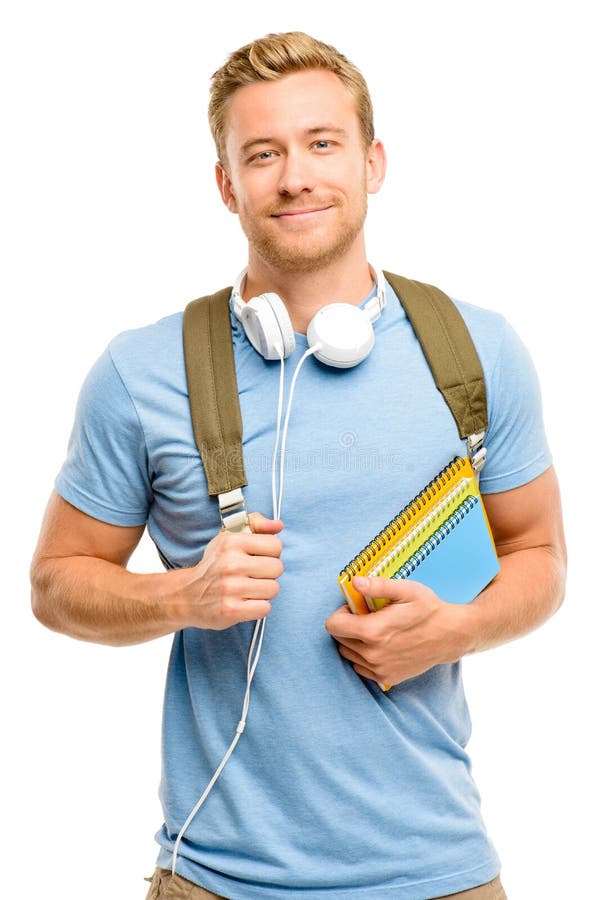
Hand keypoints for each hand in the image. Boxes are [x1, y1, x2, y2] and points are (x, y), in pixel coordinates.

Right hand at [173, 512, 283, 630]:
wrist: (187, 596)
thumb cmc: (214, 566)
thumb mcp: (229, 537)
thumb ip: (256, 525)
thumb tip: (278, 525)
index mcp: (231, 542)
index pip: (276, 545)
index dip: (271, 553)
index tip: (258, 558)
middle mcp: (231, 563)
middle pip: (277, 568)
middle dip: (268, 573)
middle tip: (252, 576)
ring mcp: (231, 588)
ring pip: (273, 589)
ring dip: (264, 592)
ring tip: (248, 590)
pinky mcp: (231, 610)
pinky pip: (265, 608)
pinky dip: (258, 607)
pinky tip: (245, 602)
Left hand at [325, 575, 471, 686]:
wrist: (451, 635)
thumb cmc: (428, 609)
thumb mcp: (405, 590)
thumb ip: (378, 586)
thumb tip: (355, 582)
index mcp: (373, 631)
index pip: (333, 625)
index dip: (341, 613)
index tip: (356, 608)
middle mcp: (373, 655)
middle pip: (339, 639)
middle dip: (348, 626)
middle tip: (369, 617)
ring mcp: (380, 669)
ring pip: (348, 654)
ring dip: (355, 642)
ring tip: (376, 631)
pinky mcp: (387, 678)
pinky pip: (361, 667)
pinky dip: (364, 656)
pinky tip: (382, 645)